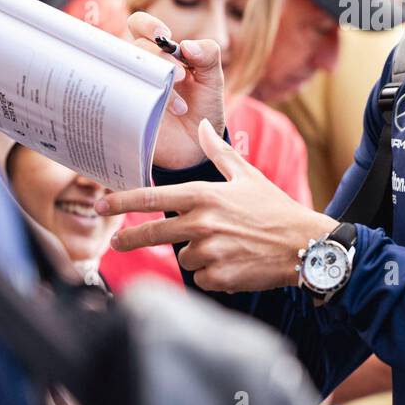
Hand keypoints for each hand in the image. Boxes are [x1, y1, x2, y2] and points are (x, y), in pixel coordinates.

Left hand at [97, 119, 337, 292]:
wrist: (304, 245)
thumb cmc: (275, 208)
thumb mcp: (247, 176)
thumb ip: (219, 153)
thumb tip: (202, 127)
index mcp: (205, 196)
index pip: (153, 198)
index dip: (122, 202)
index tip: (100, 206)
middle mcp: (202, 223)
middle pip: (153, 234)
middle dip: (130, 240)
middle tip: (118, 243)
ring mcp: (209, 252)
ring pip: (183, 257)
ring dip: (196, 255)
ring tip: (226, 247)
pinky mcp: (219, 278)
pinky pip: (201, 278)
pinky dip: (213, 274)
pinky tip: (234, 264)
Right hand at [125, 11, 226, 170]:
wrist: (196, 148)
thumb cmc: (202, 108)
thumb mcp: (212, 80)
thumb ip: (209, 56)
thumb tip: (188, 45)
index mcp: (157, 52)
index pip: (138, 25)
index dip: (147, 24)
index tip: (165, 37)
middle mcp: (138, 67)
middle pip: (132, 48)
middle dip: (159, 59)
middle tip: (182, 77)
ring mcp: (128, 89)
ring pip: (124, 73)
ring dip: (151, 83)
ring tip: (179, 106)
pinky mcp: (122, 113)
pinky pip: (115, 103)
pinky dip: (138, 106)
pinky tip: (161, 118)